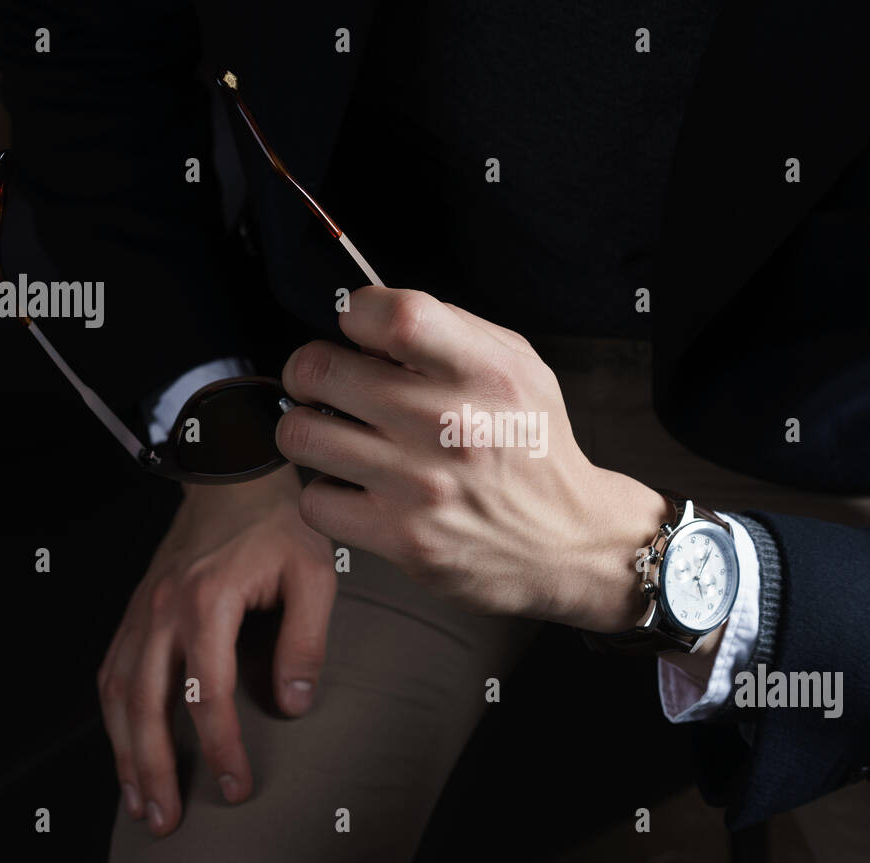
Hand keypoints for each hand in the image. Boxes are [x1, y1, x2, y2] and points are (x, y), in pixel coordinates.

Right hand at [96, 464, 335, 836]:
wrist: (233, 474)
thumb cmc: (279, 524)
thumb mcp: (314, 574)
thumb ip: (305, 641)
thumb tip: (294, 705)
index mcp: (206, 601)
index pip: (208, 694)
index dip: (222, 747)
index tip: (236, 787)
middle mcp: (162, 610)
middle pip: (144, 705)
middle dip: (152, 769)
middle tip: (165, 819)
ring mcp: (141, 611)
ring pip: (117, 695)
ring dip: (124, 753)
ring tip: (138, 802)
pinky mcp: (135, 611)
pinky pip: (111, 671)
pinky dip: (112, 717)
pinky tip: (124, 748)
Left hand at [275, 286, 669, 631]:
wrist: (568, 543)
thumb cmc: (535, 451)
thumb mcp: (522, 369)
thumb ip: (454, 331)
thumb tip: (371, 319)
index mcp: (485, 373)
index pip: (392, 316)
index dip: (357, 312)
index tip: (357, 328)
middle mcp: (452, 425)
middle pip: (322, 369)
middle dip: (309, 370)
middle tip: (322, 381)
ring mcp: (420, 485)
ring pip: (301, 434)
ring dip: (309, 428)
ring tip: (334, 434)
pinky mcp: (400, 538)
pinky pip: (315, 501)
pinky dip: (326, 492)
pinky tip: (354, 487)